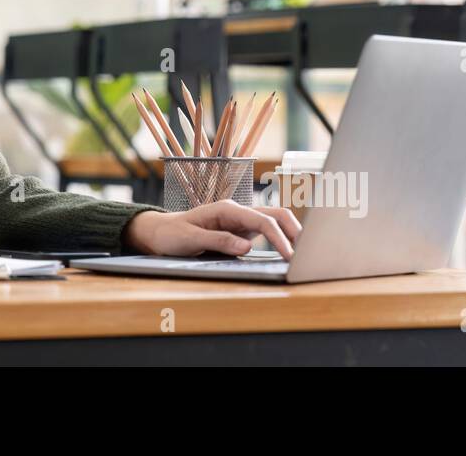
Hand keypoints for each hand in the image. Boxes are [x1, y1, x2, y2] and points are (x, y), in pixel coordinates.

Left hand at [122, 201, 300, 258]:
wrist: (159, 233)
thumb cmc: (172, 234)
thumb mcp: (190, 240)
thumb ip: (218, 241)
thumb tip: (247, 247)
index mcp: (226, 209)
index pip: (261, 221)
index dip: (278, 238)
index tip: (289, 255)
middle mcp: (236, 212)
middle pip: (275, 215)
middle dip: (293, 231)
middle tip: (306, 253)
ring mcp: (239, 220)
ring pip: (273, 221)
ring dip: (289, 234)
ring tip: (302, 253)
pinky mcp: (239, 231)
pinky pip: (265, 232)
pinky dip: (279, 239)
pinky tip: (287, 251)